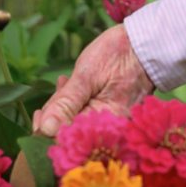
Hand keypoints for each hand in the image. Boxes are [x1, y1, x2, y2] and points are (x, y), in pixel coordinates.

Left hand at [34, 25, 154, 136]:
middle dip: (57, 115)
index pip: (66, 141)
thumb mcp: (87, 76)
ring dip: (65, 107)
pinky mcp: (112, 117)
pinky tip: (74, 88)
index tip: (40, 113)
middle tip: (60, 88)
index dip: (47, 130)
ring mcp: (111, 125)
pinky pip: (88, 118)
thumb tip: (44, 130)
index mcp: (104, 125)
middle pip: (70, 135)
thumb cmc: (119, 56)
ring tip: (66, 83)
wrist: (145, 45)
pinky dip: (78, 105)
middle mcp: (110, 131)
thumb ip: (66, 104)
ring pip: (77, 125)